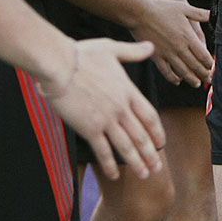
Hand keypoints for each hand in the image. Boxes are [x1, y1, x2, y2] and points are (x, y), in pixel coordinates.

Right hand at [41, 38, 166, 181]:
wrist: (60, 65)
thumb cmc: (83, 55)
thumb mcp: (112, 49)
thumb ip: (133, 52)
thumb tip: (150, 46)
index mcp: (128, 91)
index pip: (149, 116)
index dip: (157, 132)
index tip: (161, 143)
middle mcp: (120, 108)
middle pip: (141, 135)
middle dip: (150, 154)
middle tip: (156, 168)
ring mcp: (106, 119)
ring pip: (125, 146)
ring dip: (136, 162)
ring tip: (144, 175)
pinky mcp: (89, 128)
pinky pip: (103, 150)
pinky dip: (110, 164)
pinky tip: (115, 174)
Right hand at [132, 0, 212, 87]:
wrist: (140, 13)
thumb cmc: (162, 8)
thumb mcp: (184, 7)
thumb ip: (199, 13)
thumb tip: (212, 14)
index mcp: (188, 36)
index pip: (203, 55)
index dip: (209, 63)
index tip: (212, 67)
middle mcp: (179, 47)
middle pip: (195, 66)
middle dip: (203, 74)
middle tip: (208, 79)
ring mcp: (167, 54)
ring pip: (182, 71)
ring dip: (191, 79)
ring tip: (196, 83)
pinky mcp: (156, 57)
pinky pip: (166, 72)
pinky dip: (173, 78)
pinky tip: (177, 81)